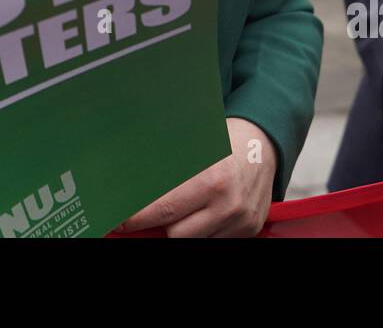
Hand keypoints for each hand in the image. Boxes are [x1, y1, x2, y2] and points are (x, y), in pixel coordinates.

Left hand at [116, 118, 275, 236]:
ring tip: (183, 208)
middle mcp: (228, 205)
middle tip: (149, 213)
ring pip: (193, 241)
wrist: (263, 142)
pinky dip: (204, 230)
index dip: (136, 219)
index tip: (119, 222)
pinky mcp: (249, 230)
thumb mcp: (193, 147)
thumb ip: (165, 172)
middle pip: (176, 235)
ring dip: (183, 228)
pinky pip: (214, 241)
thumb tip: (131, 190)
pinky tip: (204, 212)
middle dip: (161, 224)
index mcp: (212, 179)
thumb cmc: (223, 139)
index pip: (163, 210)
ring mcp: (241, 222)